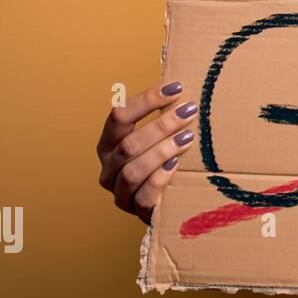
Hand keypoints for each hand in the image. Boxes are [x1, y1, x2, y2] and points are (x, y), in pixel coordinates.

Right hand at [97, 80, 198, 225]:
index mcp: (108, 143)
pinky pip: (143, 196)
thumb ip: (161, 116)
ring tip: (187, 137)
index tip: (176, 88)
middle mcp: (108, 167)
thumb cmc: (161, 160)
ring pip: (133, 170)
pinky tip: (176, 165)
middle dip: (161, 125)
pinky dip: (159, 179)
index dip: (146, 100)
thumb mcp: (156, 137)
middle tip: (189, 111)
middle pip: (129, 144)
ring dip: (162, 151)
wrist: (163, 200)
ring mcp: (119, 191)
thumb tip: (181, 87)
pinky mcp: (134, 209)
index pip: (118, 117)